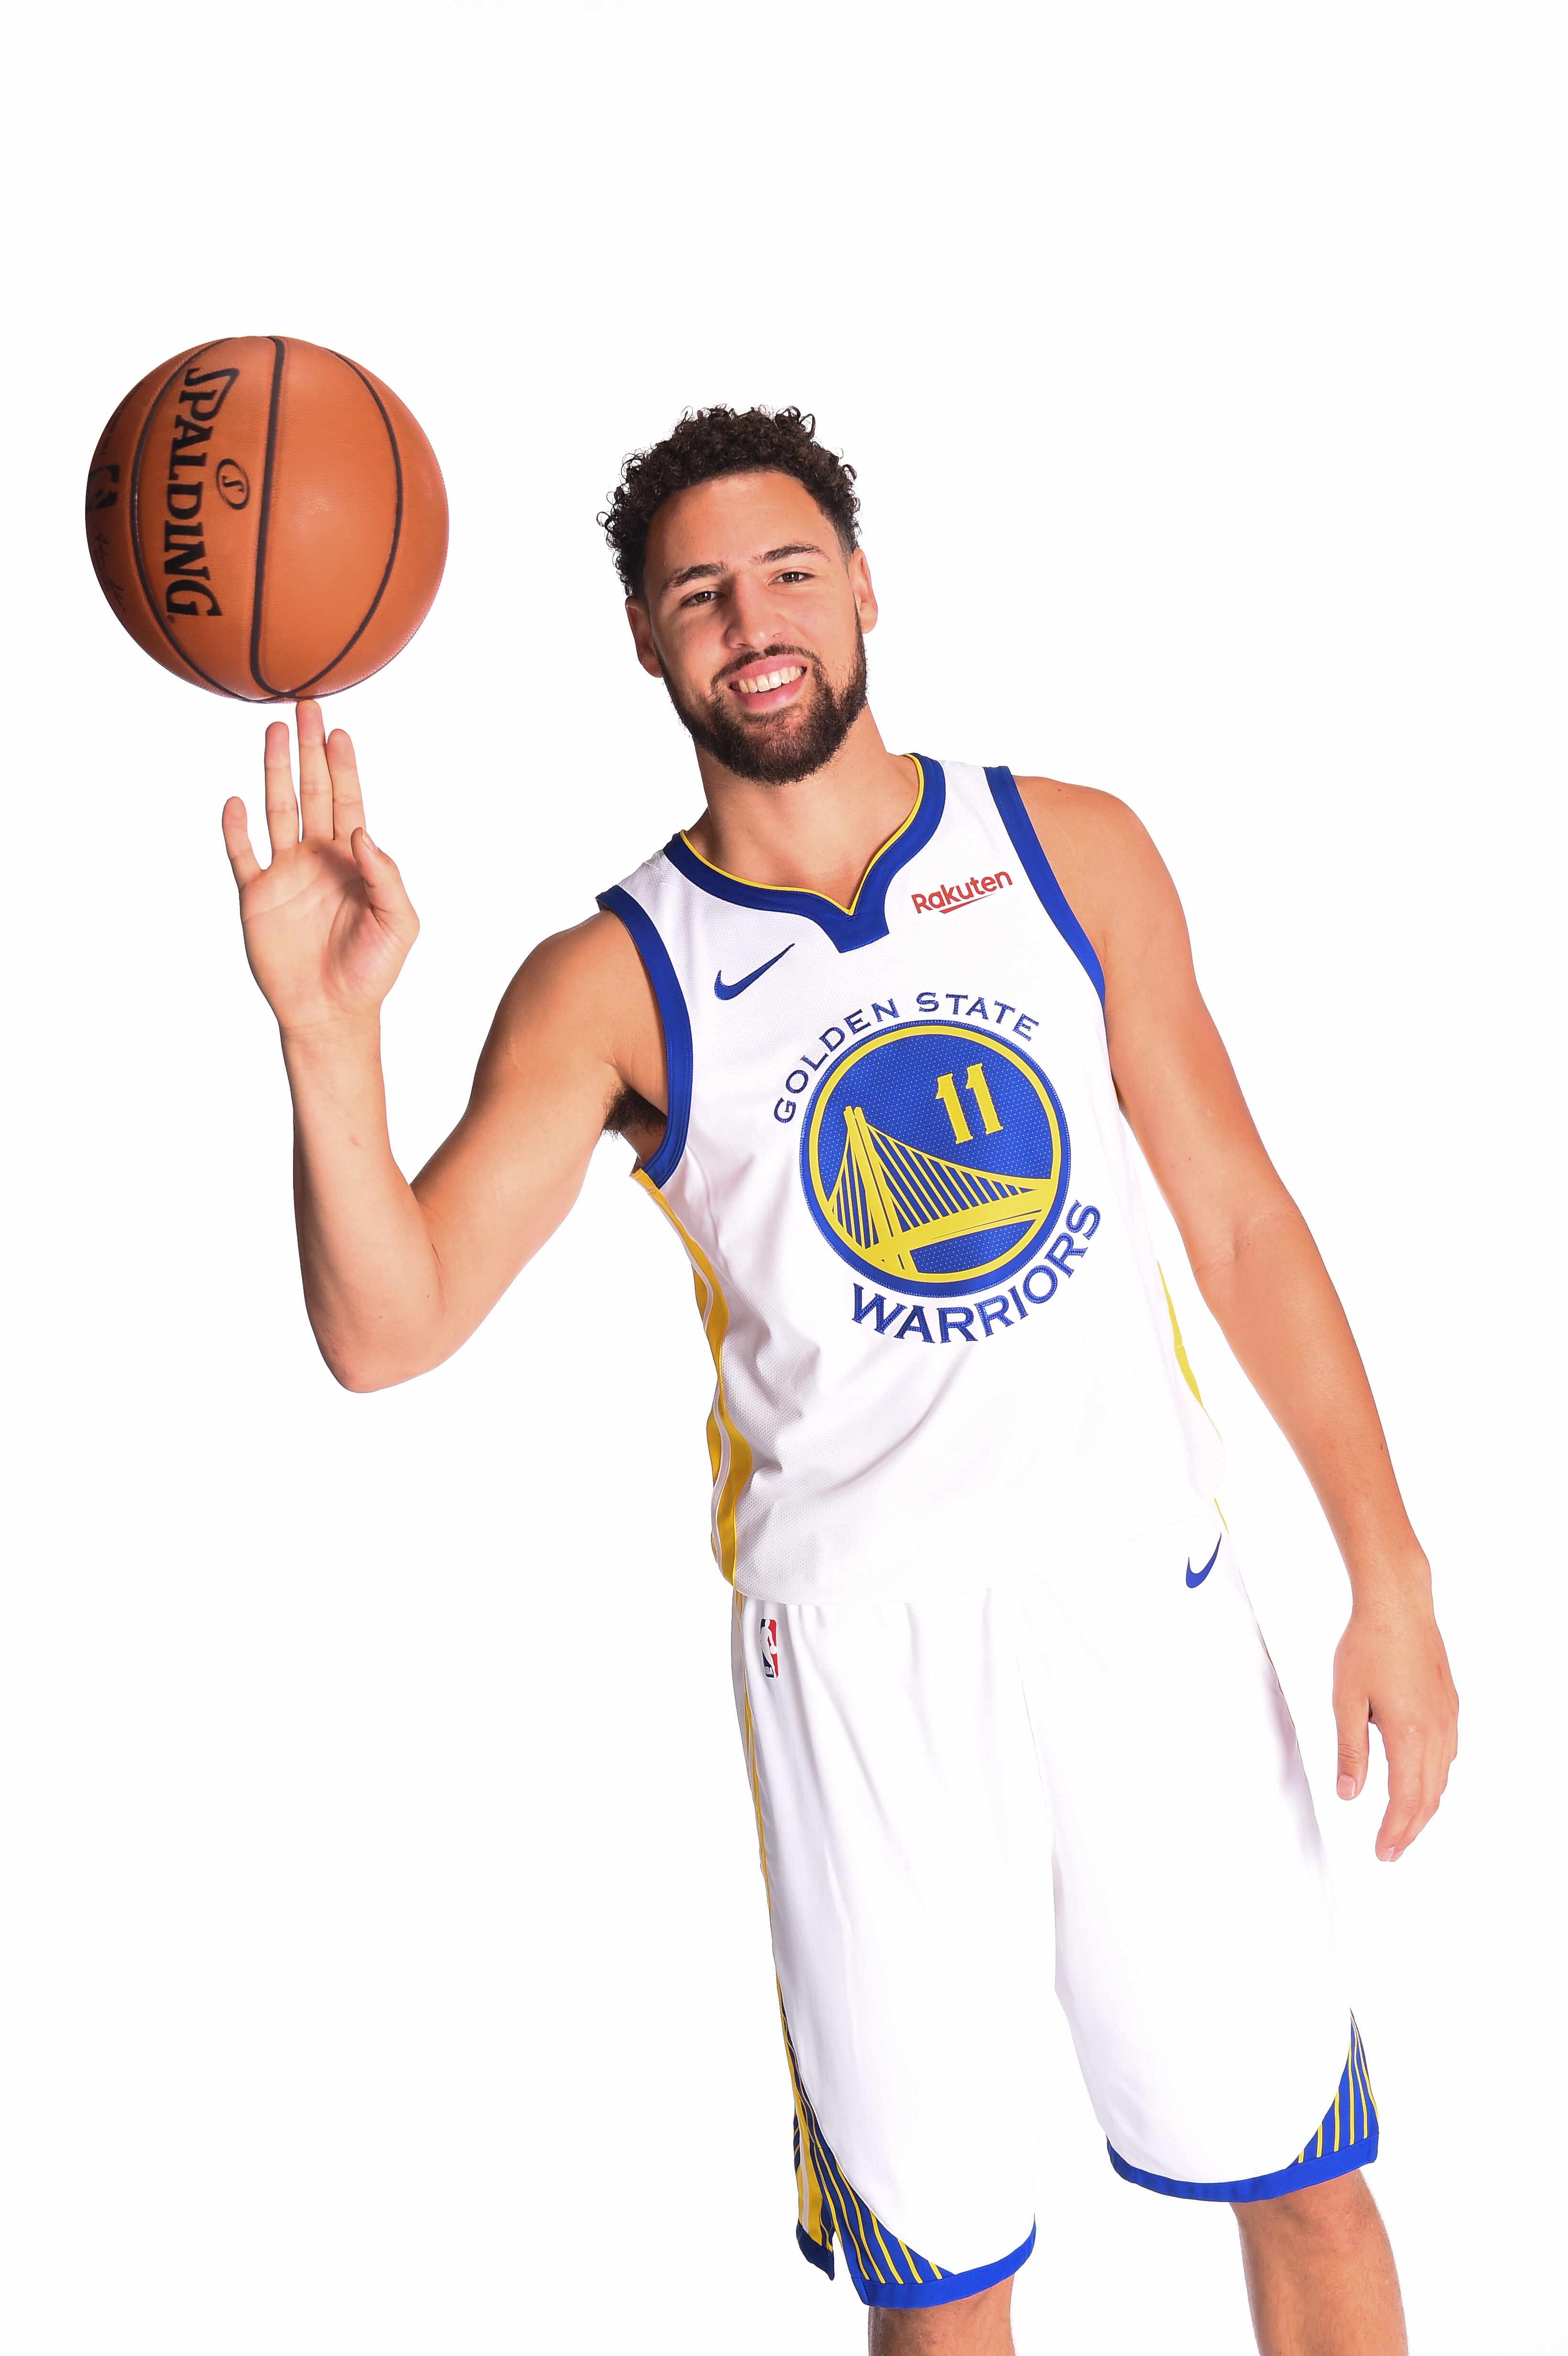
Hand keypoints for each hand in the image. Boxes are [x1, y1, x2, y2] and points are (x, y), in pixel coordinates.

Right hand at [221, 701, 417, 1037]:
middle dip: (309, 751)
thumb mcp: (398, 922)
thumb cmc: (373, 970)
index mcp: (354, 860)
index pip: (348, 801)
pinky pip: (243, 855)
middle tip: (307, 707)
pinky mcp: (257, 898)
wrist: (333, 1012)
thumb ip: (385, 874)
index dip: (344, 766)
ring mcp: (286, 874)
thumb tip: (362, 832)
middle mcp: (318, 858)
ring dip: (275, 771)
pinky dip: (236, 829)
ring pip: (278, 810)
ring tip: (273, 732)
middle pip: (311, 791)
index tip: (339, 730)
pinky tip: (235, 800)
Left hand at [1332, 1573, 1457, 1860]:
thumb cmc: (1367, 1646)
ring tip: (1405, 1825)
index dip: (1395, 1830)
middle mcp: (1435, 1730)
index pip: (1405, 1798)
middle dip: (1410, 1828)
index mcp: (1408, 1733)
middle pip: (1428, 1795)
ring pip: (1441, 1777)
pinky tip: (1422, 1781)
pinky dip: (1435, 1779)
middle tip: (1392, 1851)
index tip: (1383, 1852)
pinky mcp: (1448, 1704)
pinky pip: (1447, 1755)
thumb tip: (1349, 1794)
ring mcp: (1447, 1717)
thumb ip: (1349, 1751)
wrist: (1398, 1604)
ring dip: (1424, 1806)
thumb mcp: (1346, 1700)